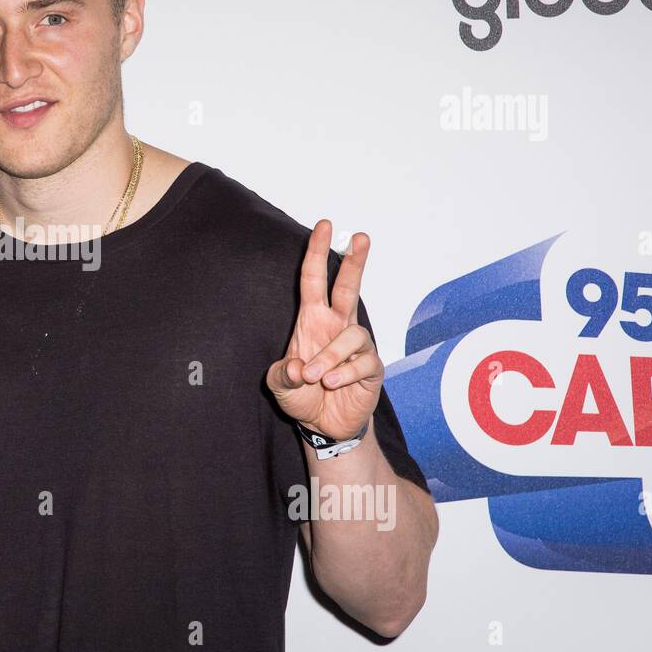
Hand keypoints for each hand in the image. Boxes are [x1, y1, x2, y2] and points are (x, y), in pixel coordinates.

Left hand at [266, 219, 382, 441]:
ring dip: (330, 357)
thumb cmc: (303, 395)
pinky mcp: (371, 368)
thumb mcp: (280, 384)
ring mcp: (356, 347)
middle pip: (349, 287)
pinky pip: (363, 363)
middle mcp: (337, 326)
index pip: (315, 279)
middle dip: (355, 261)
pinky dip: (345, 374)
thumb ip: (283, 375)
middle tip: (360, 236)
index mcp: (313, 320)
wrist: (323, 425)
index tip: (324, 226)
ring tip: (316, 377)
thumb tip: (298, 367)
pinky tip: (333, 384)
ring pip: (352, 335)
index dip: (318, 252)